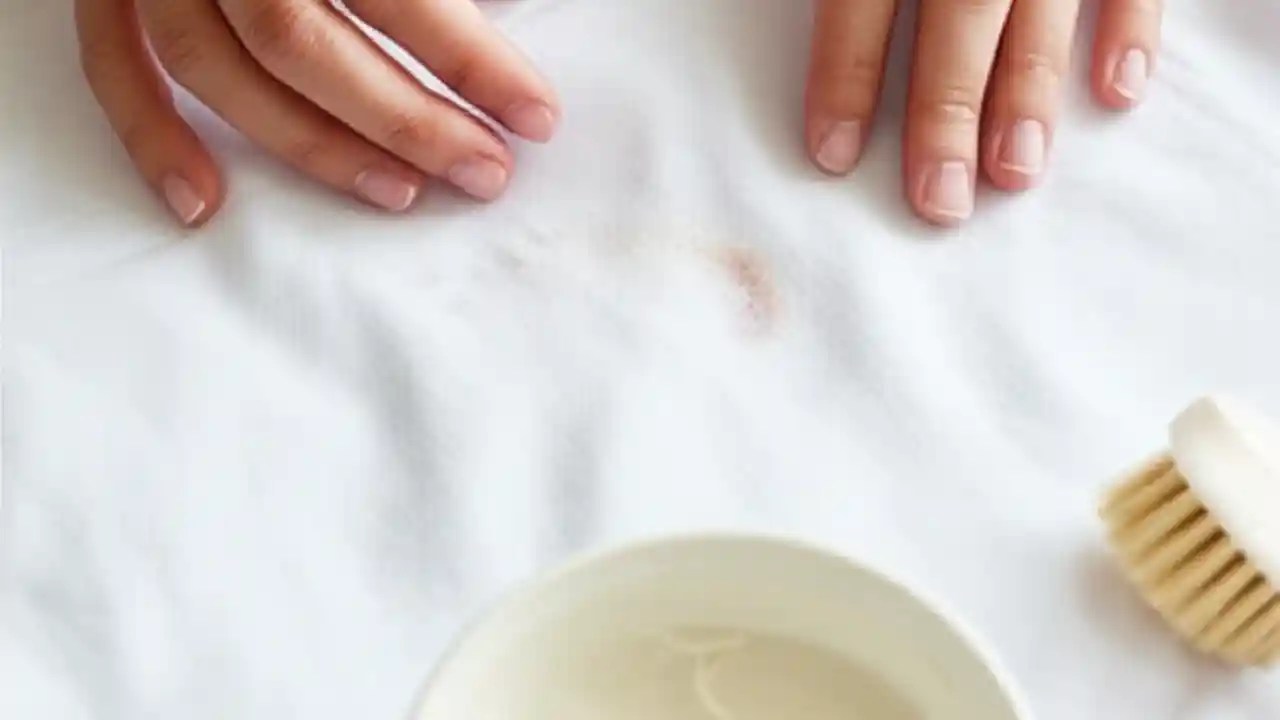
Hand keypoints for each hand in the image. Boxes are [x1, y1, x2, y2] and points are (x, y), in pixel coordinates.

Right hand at [75, 0, 558, 225]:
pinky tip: (204, 201)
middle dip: (404, 121)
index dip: (469, 60)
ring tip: (398, 193)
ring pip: (214, 68)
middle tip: (484, 172)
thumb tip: (505, 9)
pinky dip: (152, 136)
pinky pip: (111, 63)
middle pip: (300, 42)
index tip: (533, 114)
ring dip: (309, 145)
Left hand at [804, 0, 1161, 224]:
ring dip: (1028, 96)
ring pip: (1041, 16)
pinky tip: (1117, 92)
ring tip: (1016, 173)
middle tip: (940, 202)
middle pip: (958, 25)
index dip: (844, 79)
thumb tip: (829, 57)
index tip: (831, 156)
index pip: (860, 5)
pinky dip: (1128, 31)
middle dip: (947, 118)